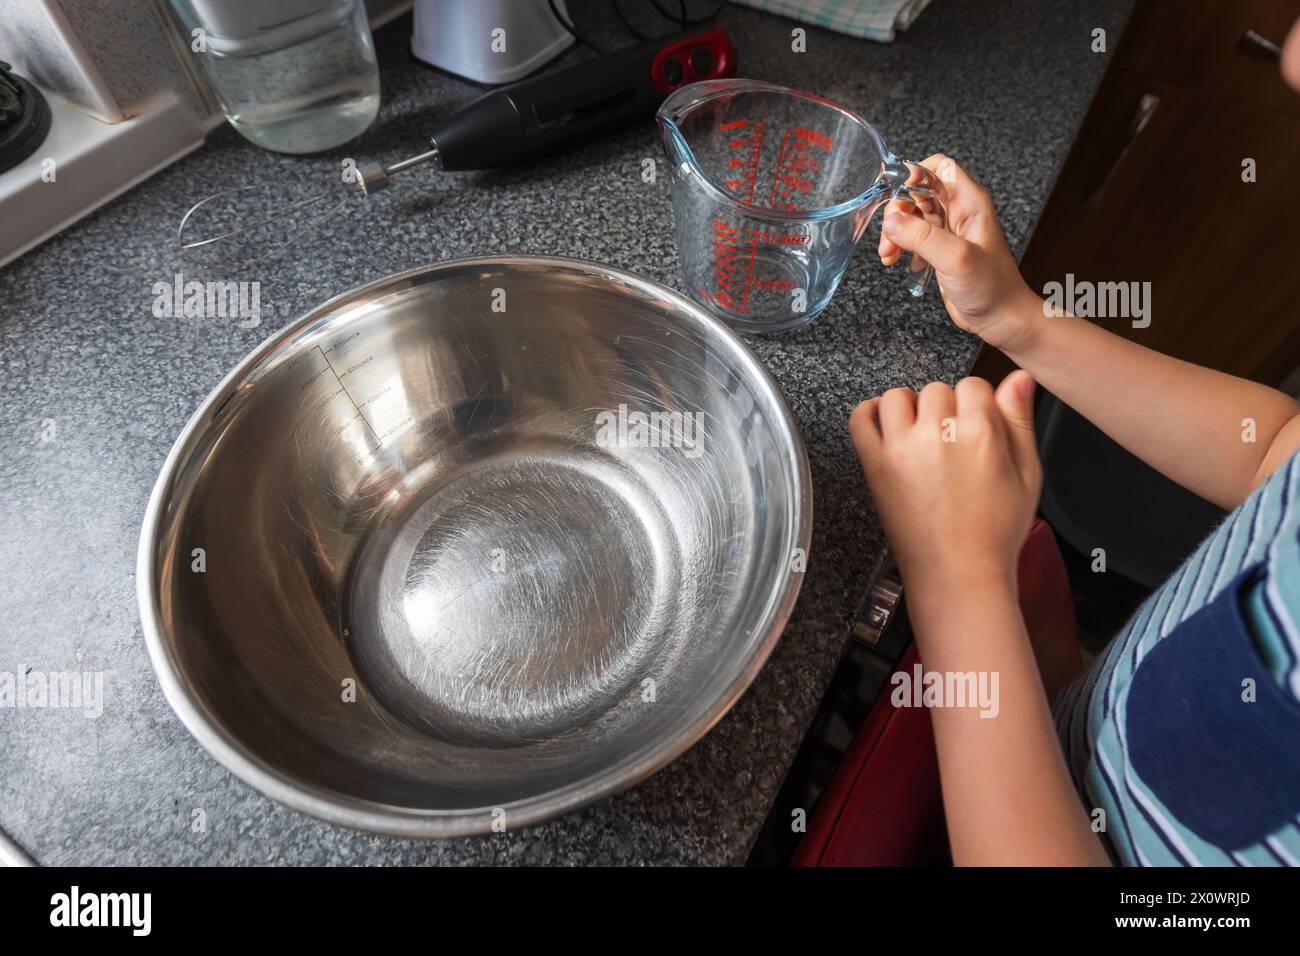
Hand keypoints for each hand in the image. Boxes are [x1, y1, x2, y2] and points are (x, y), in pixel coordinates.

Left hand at [849, 372, 1041, 592]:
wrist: (958, 575)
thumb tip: (1019, 379)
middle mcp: (936, 435)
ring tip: (923, 434)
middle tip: (953, 441)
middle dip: (947, 409)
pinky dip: (871, 412)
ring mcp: (900, 449)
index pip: (974, 384)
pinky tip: (887, 423)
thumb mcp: (1027, 474)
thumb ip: (1019, 420)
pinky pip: (861, 418)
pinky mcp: (874, 465)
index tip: (976, 425)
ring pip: (899, 396)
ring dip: (911, 408)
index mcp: (979, 433)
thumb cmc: (994, 533)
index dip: (977, 404)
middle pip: (937, 389)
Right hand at [878, 155, 1040, 350]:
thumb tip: (892, 220)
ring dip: (895, 231)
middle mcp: (958, 212)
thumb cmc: (992, 287)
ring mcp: (948, 231)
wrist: (1001, 318)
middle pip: (917, 192)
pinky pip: (912, 237)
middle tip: (890, 236)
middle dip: (898, 211)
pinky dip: (899, 245)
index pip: (938, 168)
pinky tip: (894, 260)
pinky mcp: (939, 250)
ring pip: (911, 215)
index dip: (914, 175)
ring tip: (889, 254)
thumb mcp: (956, 258)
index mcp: (969, 202)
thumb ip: (922, 237)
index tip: (896, 195)